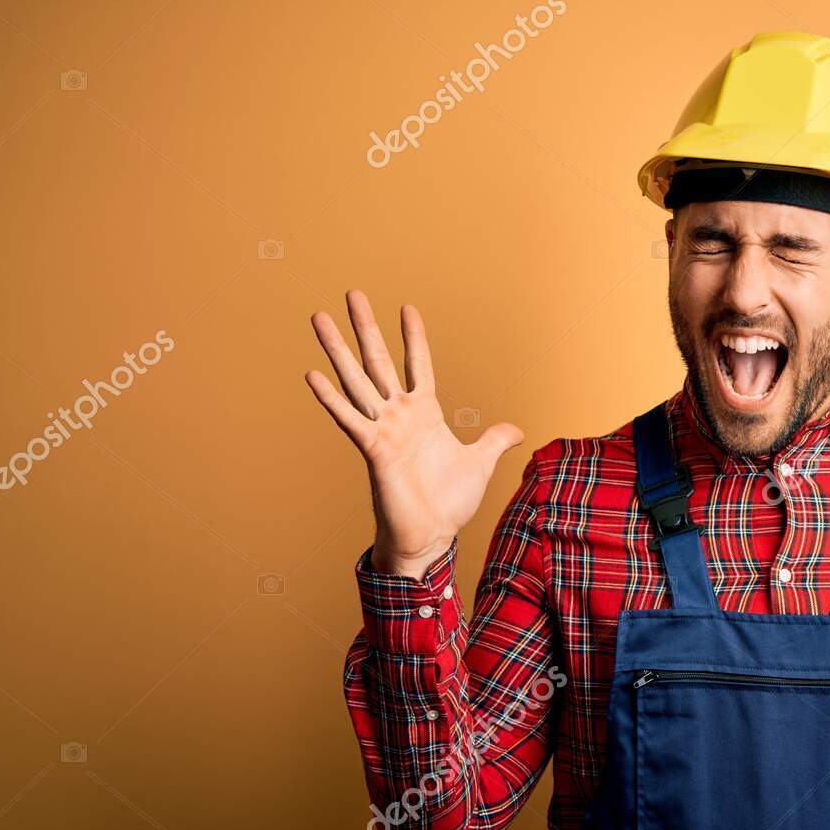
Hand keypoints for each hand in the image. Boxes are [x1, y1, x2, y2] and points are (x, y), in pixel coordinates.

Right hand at [305, 290, 522, 578]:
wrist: (431, 536)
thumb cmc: (448, 503)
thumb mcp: (480, 464)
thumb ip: (494, 441)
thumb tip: (517, 430)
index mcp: (424, 414)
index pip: (418, 365)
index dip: (414, 338)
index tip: (407, 307)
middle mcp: (398, 415)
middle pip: (378, 361)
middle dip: (366, 327)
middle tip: (352, 292)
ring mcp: (383, 430)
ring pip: (356, 380)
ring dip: (337, 349)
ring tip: (319, 317)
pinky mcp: (373, 450)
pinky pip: (349, 420)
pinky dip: (331, 399)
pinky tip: (312, 374)